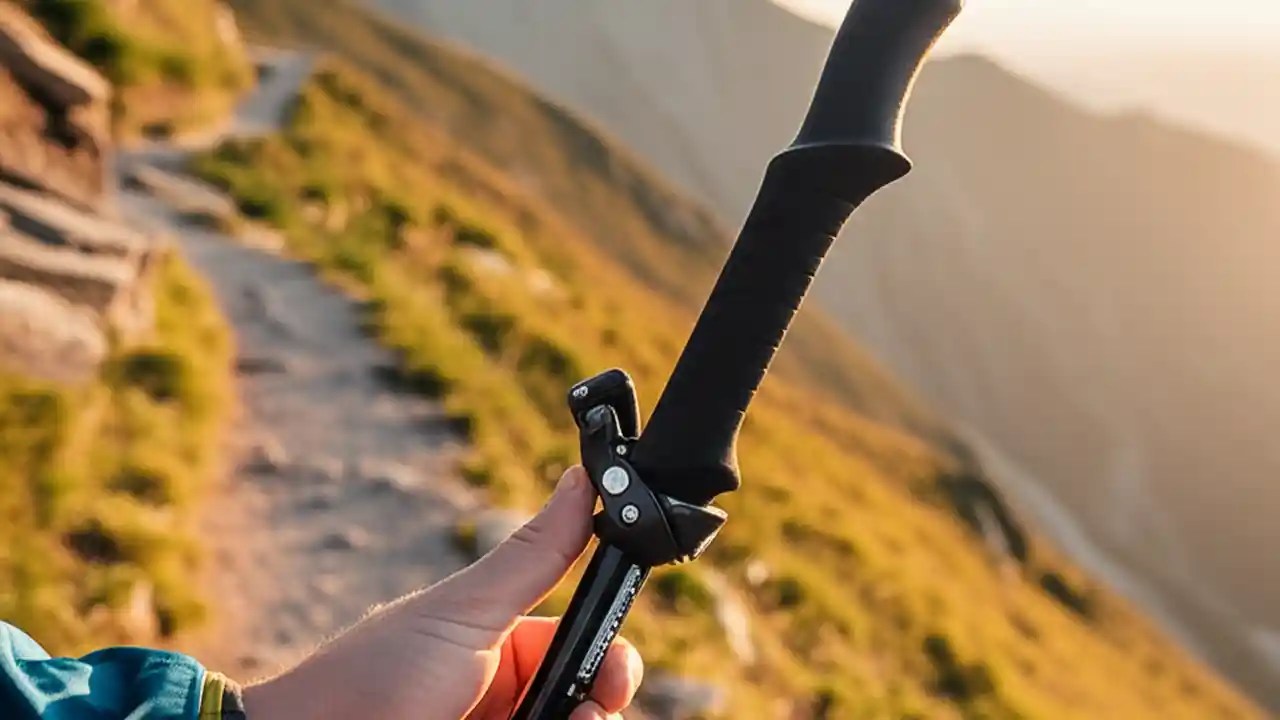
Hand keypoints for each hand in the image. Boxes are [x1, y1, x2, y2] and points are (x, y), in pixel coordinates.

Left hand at [243, 467, 642, 719]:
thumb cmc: (375, 676)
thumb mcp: (466, 611)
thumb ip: (535, 555)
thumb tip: (581, 478)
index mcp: (507, 651)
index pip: (585, 652)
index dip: (610, 663)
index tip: (614, 675)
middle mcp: (506, 698)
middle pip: (587, 701)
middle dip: (600, 702)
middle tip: (586, 711)